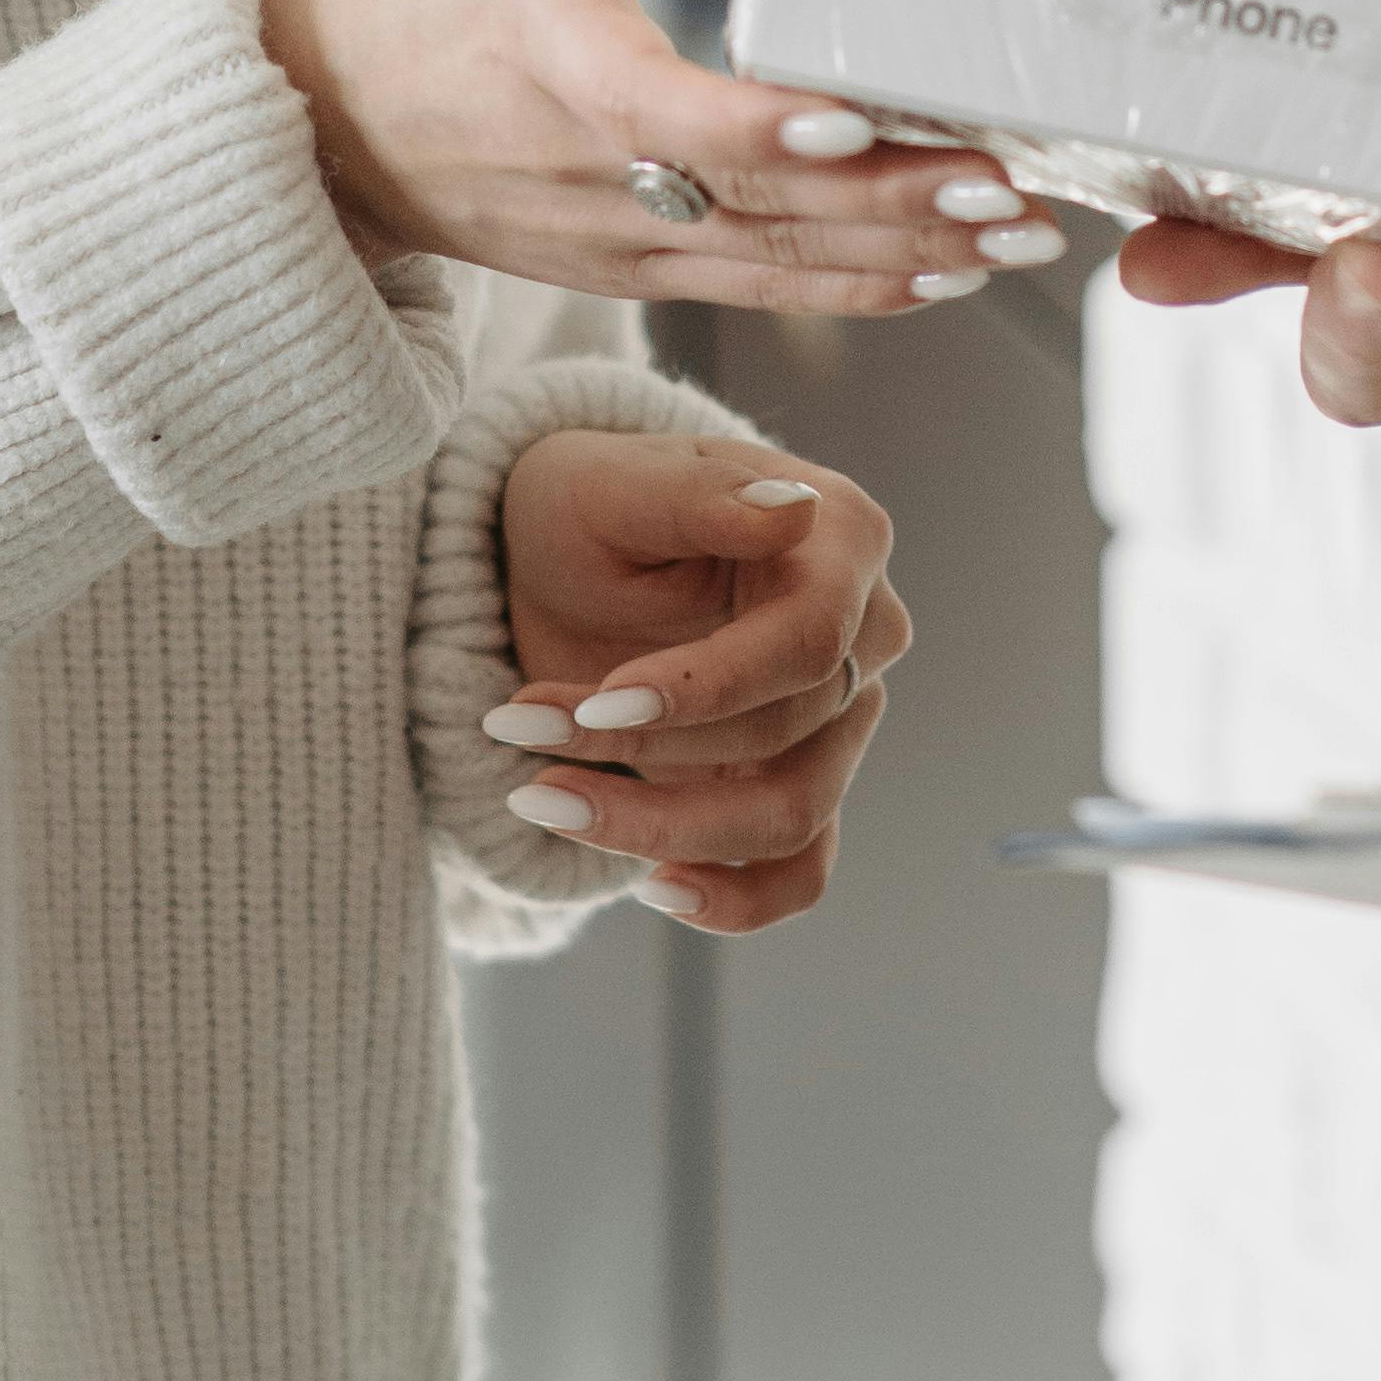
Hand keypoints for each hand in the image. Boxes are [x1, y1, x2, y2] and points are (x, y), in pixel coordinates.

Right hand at [259, 0, 1065, 319]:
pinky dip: (852, 290)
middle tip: (1012, 186)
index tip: (857, 122)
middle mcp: (587, 171)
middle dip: (891, 202)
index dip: (764, 129)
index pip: (667, 112)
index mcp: (553, 60)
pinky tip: (944, 275)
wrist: (315, 128)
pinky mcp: (625, 276)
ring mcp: (609, 241)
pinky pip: (754, 292)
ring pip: (772, 263)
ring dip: (901, 254)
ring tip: (1017, 235)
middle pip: (754, 202)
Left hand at [481, 424, 909, 933]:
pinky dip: (734, 900)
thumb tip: (796, 512)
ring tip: (538, 795)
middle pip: (785, 735)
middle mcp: (864, 634)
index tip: (598, 705)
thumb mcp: (616, 480)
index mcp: (842, 539)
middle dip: (643, 747)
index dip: (707, 688)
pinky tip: (649, 888)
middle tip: (517, 727)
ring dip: (657, 827)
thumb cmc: (595, 502)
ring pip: (786, 815)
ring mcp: (839, 718)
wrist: (567, 556)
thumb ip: (701, 495)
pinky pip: (800, 874)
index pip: (808, 643)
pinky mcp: (801, 784)